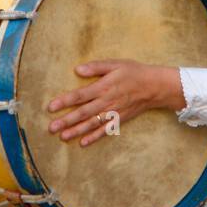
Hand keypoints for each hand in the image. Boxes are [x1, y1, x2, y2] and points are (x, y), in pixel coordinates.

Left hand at [46, 59, 183, 146]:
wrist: (155, 86)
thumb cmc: (133, 72)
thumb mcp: (115, 64)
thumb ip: (96, 67)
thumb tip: (77, 69)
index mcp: (104, 87)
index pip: (80, 95)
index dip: (65, 101)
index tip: (51, 107)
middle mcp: (107, 102)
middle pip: (83, 113)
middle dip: (66, 120)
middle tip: (51, 128)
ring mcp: (113, 113)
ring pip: (92, 124)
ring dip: (76, 131)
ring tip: (62, 137)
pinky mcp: (119, 120)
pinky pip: (105, 130)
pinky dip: (94, 137)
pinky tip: (83, 143)